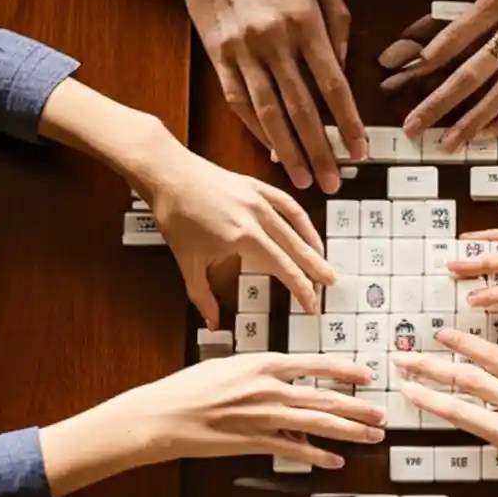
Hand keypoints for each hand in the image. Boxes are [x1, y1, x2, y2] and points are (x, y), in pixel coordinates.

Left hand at [36, 79, 333, 326]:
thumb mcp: (186, 261)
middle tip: (331, 286)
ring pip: (296, 226)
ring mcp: (258, 198)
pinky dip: (301, 220)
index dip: (301, 289)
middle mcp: (256, 217)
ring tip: (323, 262)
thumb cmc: (174, 215)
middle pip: (296, 249)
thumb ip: (202, 295)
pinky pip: (287, 204)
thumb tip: (213, 323)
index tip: (311, 306)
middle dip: (315, 270)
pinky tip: (306, 232)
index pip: (282, 268)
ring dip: (312, 246)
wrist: (166, 172)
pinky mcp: (256, 185)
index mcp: (242, 238)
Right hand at [40, 353, 384, 496]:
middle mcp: (269, 388)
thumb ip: (261, 371)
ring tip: (371, 437)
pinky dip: (318, 456)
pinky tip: (335, 461)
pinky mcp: (255, 443)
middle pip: (325, 397)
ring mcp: (264, 417)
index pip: (316, 364)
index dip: (346, 370)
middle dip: (358, 407)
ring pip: (318, 424)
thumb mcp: (229, 365)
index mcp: (263, 363)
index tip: (368, 376)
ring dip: (349, 431)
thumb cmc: (190, 388)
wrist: (163, 415)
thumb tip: (286, 376)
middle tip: (381, 414)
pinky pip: (295, 450)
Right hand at [182, 0, 365, 192]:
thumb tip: (342, 69)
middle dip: (320, 151)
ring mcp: (243, 51)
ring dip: (288, 152)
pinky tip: (271, 151)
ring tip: (303, 180)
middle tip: (333, 182)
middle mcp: (274, 41)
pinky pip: (238, 101)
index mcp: (305, 23)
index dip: (348, 123)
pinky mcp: (218, 55)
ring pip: (269, 113)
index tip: (360, 152)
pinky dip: (256, 130)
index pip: (333, 85)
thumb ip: (335, 25)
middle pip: (303, 109)